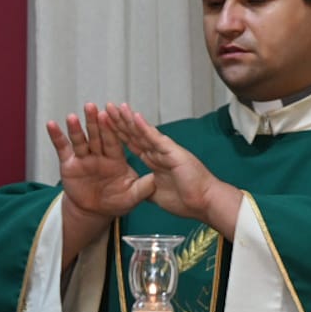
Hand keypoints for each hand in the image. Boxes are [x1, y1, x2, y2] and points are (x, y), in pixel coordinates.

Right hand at [47, 104, 154, 219]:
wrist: (94, 211)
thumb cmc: (115, 202)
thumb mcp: (132, 196)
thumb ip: (143, 188)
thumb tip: (156, 180)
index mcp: (116, 158)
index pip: (114, 140)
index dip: (112, 128)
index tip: (111, 115)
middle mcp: (99, 155)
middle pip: (96, 135)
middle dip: (94, 122)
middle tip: (92, 107)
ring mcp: (83, 158)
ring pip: (80, 140)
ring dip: (76, 128)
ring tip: (72, 117)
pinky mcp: (69, 164)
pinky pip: (62, 148)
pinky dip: (56, 136)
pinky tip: (51, 125)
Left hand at [102, 104, 241, 236]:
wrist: (204, 204)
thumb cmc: (187, 200)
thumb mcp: (156, 195)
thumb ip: (145, 188)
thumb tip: (133, 188)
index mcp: (155, 161)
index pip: (133, 144)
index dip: (119, 134)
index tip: (106, 124)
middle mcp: (159, 153)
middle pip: (135, 134)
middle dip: (119, 122)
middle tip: (106, 108)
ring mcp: (166, 151)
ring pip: (143, 133)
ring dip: (129, 119)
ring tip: (116, 107)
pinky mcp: (173, 153)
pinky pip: (156, 139)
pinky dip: (145, 128)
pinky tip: (135, 117)